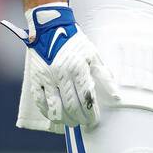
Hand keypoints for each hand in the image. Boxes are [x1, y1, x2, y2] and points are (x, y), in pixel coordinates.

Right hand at [2, 2, 119, 128]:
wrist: (50, 28)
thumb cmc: (74, 42)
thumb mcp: (93, 55)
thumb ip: (104, 76)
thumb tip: (116, 96)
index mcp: (78, 68)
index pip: (86, 98)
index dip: (91, 113)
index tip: (94, 120)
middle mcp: (61, 74)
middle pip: (71, 105)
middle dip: (79, 118)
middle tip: (84, 123)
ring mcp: (47, 78)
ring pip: (55, 107)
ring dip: (64, 119)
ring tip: (71, 123)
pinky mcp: (36, 79)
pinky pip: (40, 101)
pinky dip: (47, 112)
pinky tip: (54, 116)